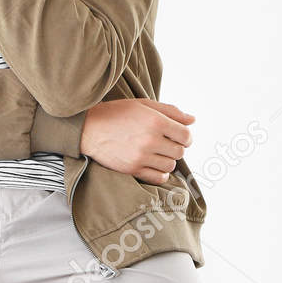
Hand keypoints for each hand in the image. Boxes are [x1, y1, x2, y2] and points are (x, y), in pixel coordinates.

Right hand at [79, 98, 194, 181]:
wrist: (89, 129)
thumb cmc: (117, 114)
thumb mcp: (143, 105)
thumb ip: (170, 111)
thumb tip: (192, 120)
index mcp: (155, 121)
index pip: (185, 135)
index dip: (186, 137)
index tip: (179, 136)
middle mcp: (150, 140)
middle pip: (180, 151)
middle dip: (176, 147)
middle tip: (166, 144)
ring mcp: (141, 156)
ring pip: (170, 165)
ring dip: (168, 160)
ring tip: (158, 153)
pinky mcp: (132, 169)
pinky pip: (158, 177)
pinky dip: (161, 173)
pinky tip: (154, 165)